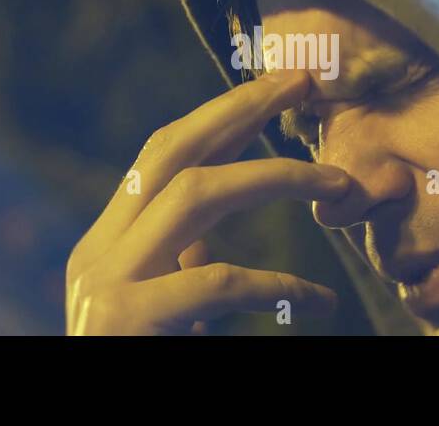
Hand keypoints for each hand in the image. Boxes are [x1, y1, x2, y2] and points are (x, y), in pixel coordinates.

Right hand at [65, 69, 350, 334]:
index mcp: (108, 241)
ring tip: (340, 183)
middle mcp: (99, 252)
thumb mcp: (158, 301)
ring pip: (194, 194)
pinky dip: (277, 285)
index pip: (163, 156)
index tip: (275, 89)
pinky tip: (320, 300)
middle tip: (301, 81)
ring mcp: (107, 285)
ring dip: (276, 177)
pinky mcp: (126, 323)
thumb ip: (181, 258)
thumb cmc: (143, 358)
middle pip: (173, 151)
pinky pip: (215, 282)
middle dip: (241, 108)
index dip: (222, 115)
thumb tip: (228, 221)